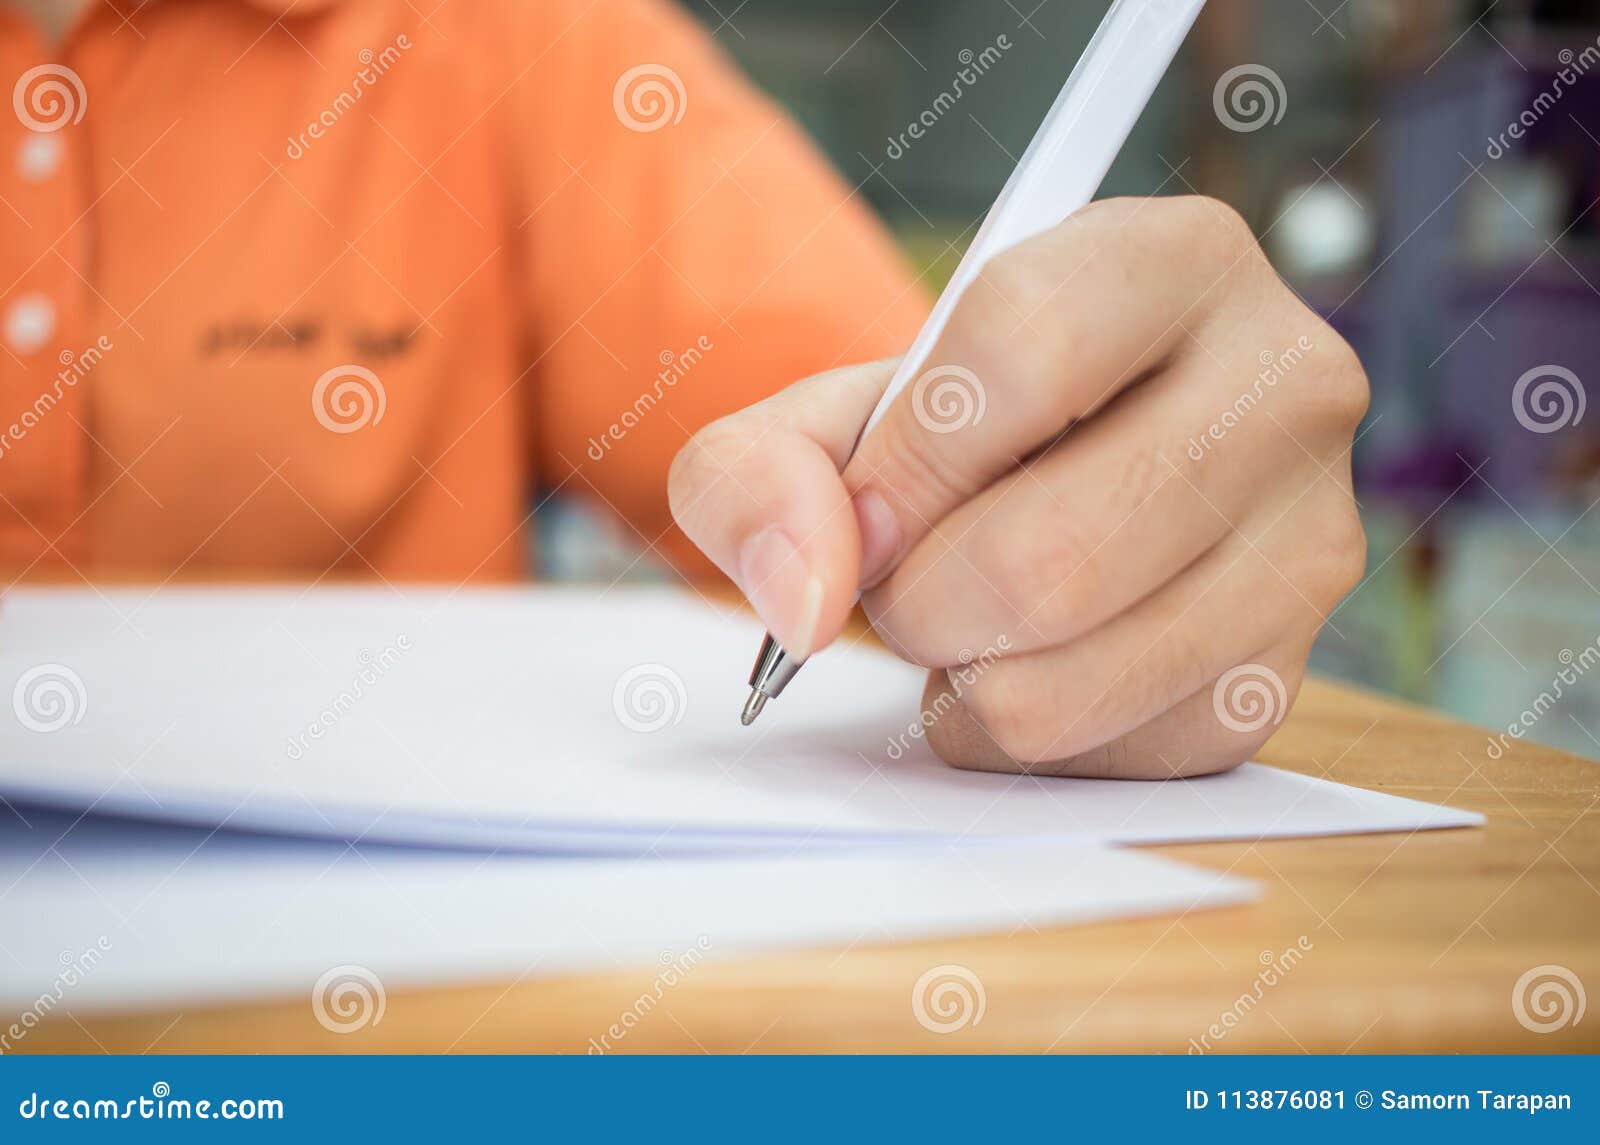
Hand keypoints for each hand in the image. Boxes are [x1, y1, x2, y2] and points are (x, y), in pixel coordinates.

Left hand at [669, 196, 1367, 777]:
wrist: (1066, 474)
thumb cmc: (956, 430)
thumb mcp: (836, 410)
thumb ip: (758, 470)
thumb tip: (803, 607)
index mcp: (1173, 260)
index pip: (1024, 350)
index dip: (908, 461)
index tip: (866, 514)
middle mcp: (1283, 387)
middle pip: (1047, 558)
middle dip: (920, 600)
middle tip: (913, 576)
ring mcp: (1309, 539)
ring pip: (1068, 688)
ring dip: (965, 680)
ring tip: (976, 617)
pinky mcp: (1282, 669)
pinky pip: (1106, 759)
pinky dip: (1024, 737)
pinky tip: (1036, 662)